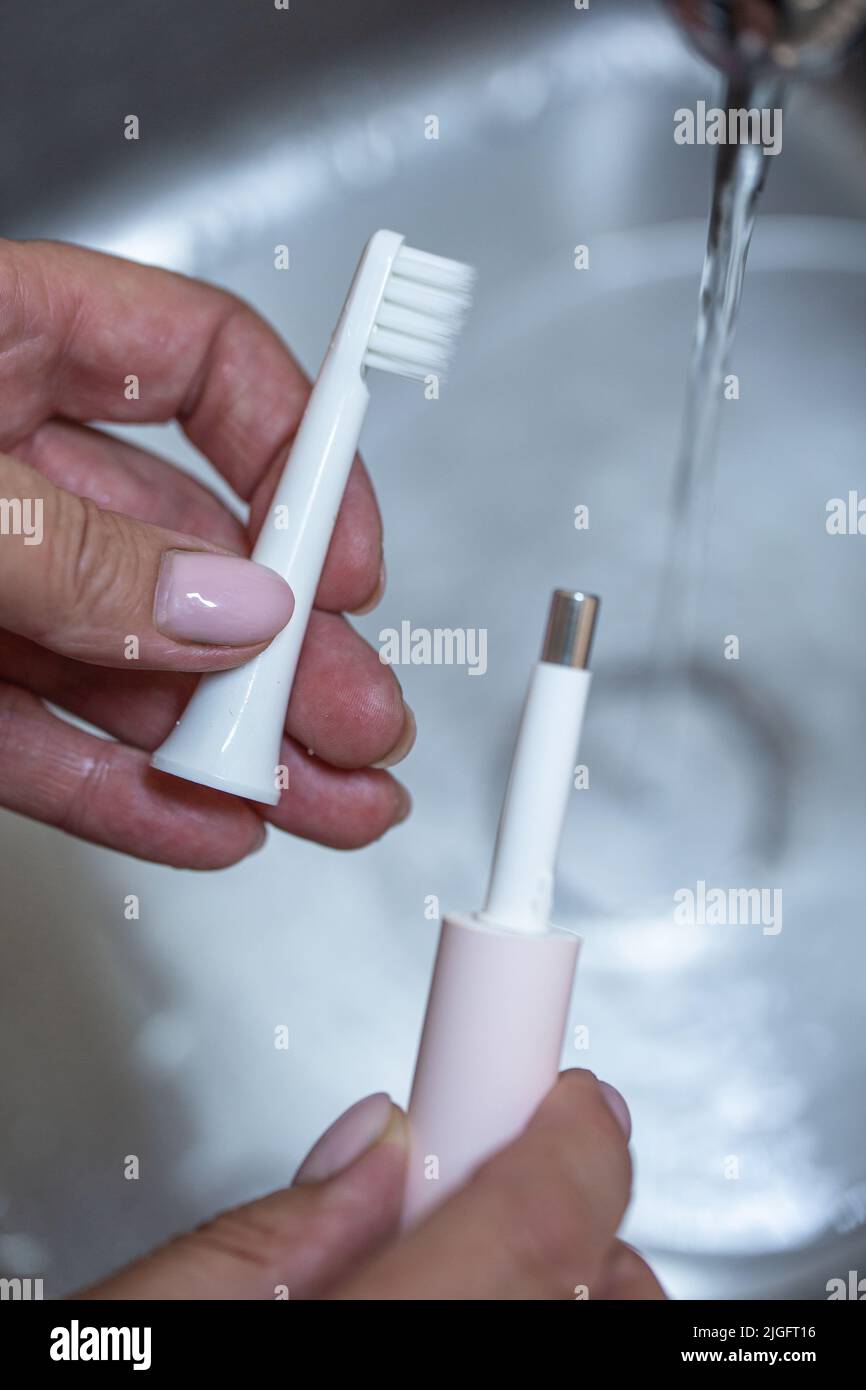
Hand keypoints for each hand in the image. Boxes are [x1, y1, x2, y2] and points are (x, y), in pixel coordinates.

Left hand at [0, 238, 413, 866]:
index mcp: (2, 338)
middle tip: (365, 723)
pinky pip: (42, 735)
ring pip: (130, 658)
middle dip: (292, 652)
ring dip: (232, 743)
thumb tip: (229, 610)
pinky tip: (203, 820)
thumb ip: (81, 550)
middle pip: (190, 547)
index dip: (302, 455)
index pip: (202, 363)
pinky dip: (124, 787)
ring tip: (321, 803)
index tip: (350, 559)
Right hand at [75, 1071, 664, 1300]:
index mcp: (364, 1359)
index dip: (563, 1137)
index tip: (569, 1093)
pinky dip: (546, 1338)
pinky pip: (575, 1384)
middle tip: (497, 1184)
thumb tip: (380, 1145)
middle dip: (569, 1222)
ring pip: (598, 1348)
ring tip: (464, 1275)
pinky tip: (470, 1324)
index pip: (527, 1233)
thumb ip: (266, 1236)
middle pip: (596, 1298)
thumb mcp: (134, 1330)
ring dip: (565, 1291)